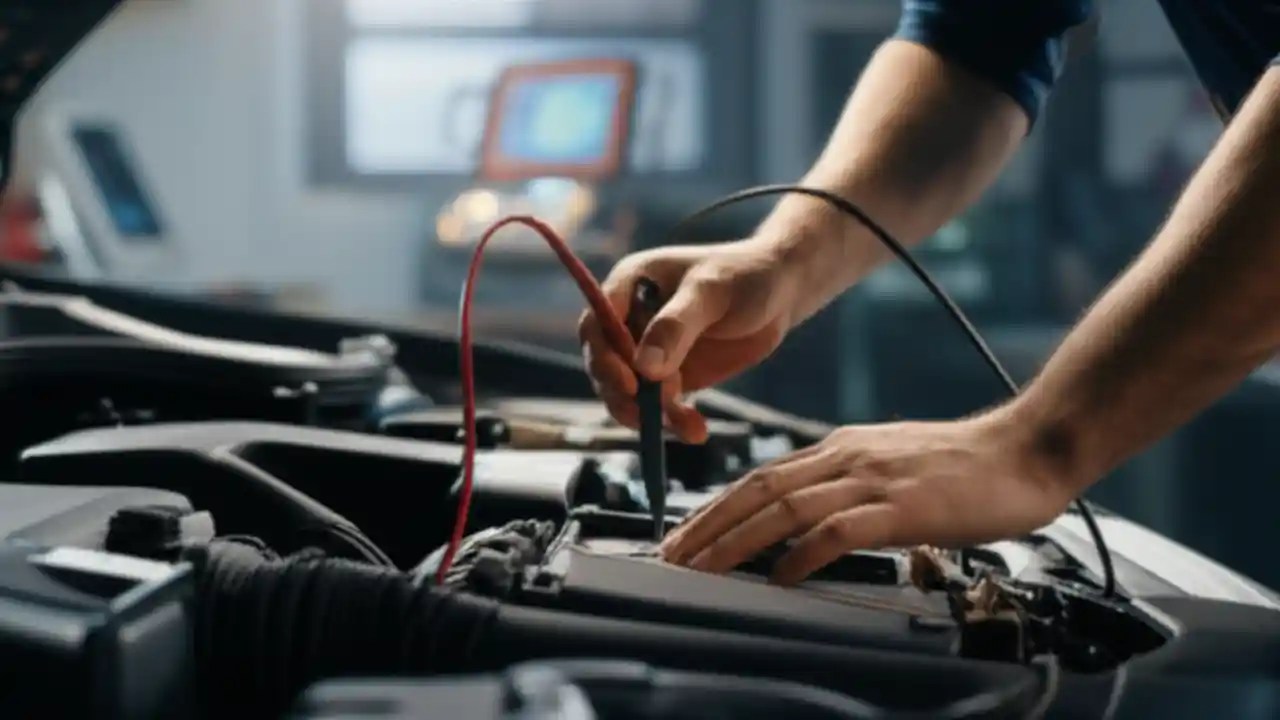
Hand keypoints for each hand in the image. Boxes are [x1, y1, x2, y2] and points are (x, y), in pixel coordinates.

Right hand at [578, 239, 804, 442]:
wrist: (781, 291)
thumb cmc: (744, 276)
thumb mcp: (710, 293)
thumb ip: (676, 327)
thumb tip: (643, 369)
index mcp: (629, 285)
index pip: (596, 324)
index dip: (603, 356)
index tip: (629, 382)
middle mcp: (630, 319)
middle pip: (605, 365)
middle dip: (624, 393)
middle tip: (650, 414)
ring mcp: (649, 351)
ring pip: (629, 392)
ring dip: (651, 414)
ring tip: (687, 425)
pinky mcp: (671, 376)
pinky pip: (660, 406)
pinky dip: (674, 421)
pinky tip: (695, 430)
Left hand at [659, 411, 1077, 584]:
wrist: (1024, 448)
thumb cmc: (962, 465)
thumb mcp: (889, 465)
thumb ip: (847, 484)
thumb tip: (807, 518)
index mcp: (840, 449)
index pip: (762, 478)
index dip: (717, 506)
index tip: (685, 533)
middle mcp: (845, 458)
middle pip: (759, 491)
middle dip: (709, 525)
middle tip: (672, 554)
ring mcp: (872, 480)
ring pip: (786, 509)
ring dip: (736, 540)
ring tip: (702, 567)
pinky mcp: (901, 506)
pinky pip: (840, 531)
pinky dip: (804, 553)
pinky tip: (781, 575)